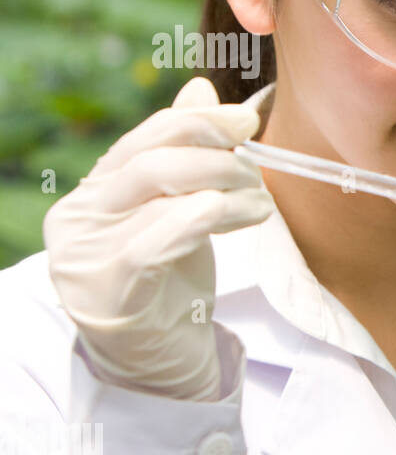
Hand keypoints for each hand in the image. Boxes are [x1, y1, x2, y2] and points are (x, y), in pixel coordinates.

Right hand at [44, 76, 273, 399]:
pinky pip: (158, 239)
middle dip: (217, 154)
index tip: (248, 120)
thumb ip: (184, 156)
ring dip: (225, 186)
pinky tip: (243, 217)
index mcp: (92, 193)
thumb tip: (200, 88)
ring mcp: (85, 255)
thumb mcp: (178, 212)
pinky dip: (209, 217)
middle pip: (152, 158)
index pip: (144, 138)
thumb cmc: (169, 287)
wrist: (158, 366)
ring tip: (259, 203)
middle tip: (257, 168)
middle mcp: (77, 218)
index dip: (199, 121)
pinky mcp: (109, 290)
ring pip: (160, 190)